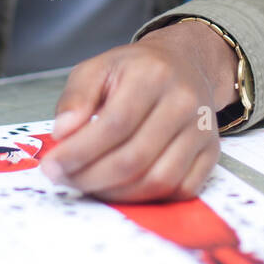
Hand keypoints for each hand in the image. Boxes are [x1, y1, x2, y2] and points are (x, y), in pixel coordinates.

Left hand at [40, 19, 239, 202]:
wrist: (186, 64)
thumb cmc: (136, 69)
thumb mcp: (99, 67)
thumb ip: (76, 97)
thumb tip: (62, 134)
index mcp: (152, 74)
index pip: (114, 125)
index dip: (79, 152)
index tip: (52, 166)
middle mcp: (183, 102)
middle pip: (134, 158)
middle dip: (90, 177)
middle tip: (64, 179)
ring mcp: (202, 130)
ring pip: (157, 180)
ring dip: (116, 194)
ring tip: (88, 185)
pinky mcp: (212, 153)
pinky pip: (181, 190)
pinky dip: (148, 198)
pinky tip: (121, 188)